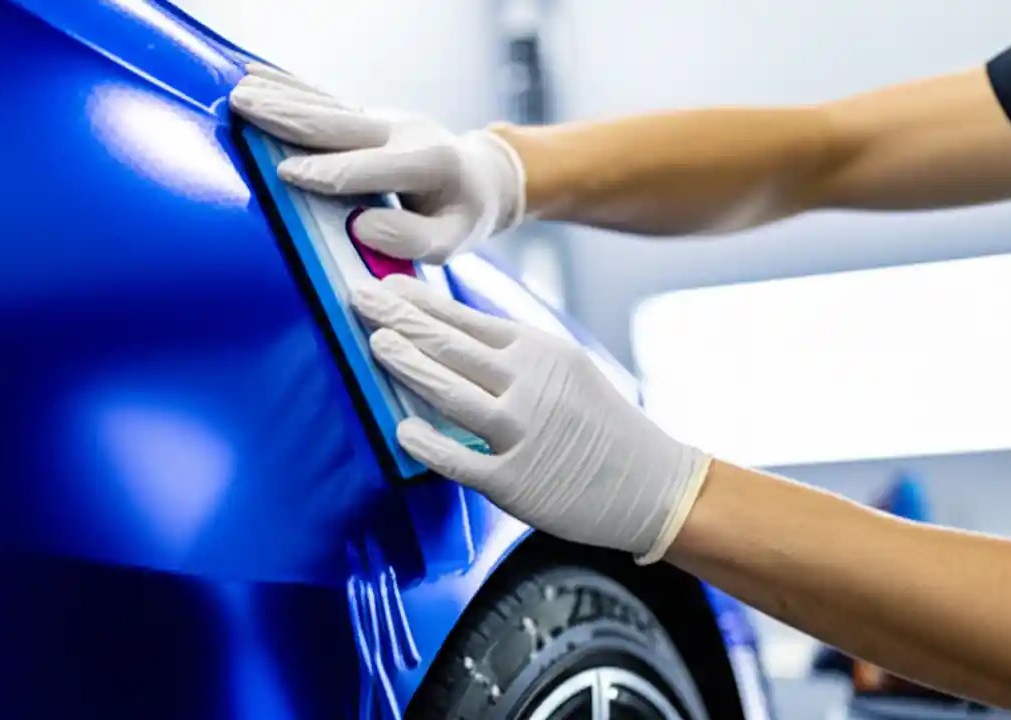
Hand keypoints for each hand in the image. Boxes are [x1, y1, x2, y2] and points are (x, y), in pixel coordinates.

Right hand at [229, 65, 525, 262]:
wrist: (481, 175)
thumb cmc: (463, 215)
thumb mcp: (453, 241)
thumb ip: (413, 239)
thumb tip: (362, 227)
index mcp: (426, 162)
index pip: (365, 169)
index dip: (325, 173)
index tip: (284, 174)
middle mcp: (402, 131)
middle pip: (337, 124)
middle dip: (289, 117)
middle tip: (245, 108)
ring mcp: (382, 119)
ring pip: (325, 106)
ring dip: (281, 96)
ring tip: (240, 90)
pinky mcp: (367, 116)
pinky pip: (324, 100)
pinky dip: (290, 87)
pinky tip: (258, 75)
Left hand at [351, 275, 711, 562]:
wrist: (652, 486)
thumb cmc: (598, 424)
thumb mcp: (564, 367)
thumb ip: (511, 352)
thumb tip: (446, 330)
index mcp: (540, 352)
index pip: (467, 319)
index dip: (419, 301)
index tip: (383, 284)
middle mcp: (530, 386)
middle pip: (452, 347)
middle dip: (400, 319)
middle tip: (358, 297)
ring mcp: (522, 433)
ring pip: (452, 395)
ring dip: (410, 366)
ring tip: (375, 343)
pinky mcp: (516, 482)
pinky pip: (462, 460)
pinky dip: (430, 444)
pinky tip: (402, 429)